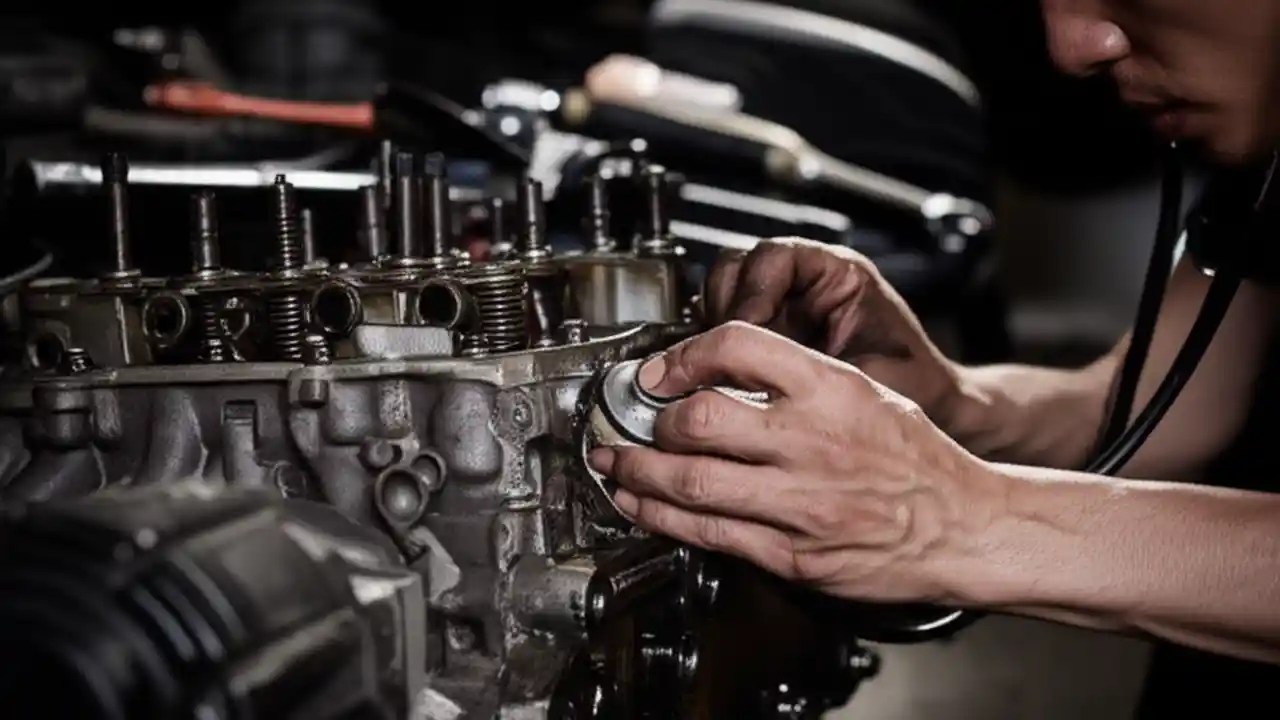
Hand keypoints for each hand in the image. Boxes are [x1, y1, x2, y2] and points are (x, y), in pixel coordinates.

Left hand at [588, 322, 1006, 603]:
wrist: (966, 526)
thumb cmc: (916, 458)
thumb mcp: (865, 391)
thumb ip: (795, 379)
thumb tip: (719, 372)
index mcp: (832, 389)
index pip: (739, 346)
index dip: (684, 354)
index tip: (660, 369)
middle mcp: (813, 442)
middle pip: (701, 419)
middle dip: (652, 420)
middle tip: (634, 419)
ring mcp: (802, 503)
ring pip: (694, 483)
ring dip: (639, 472)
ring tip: (615, 462)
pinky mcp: (794, 555)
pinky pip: (712, 534)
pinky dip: (664, 517)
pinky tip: (642, 504)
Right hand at [704, 237, 961, 423]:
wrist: (932, 403)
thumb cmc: (914, 383)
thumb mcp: (867, 374)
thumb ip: (814, 369)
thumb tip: (757, 373)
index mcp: (837, 273)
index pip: (773, 258)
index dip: (752, 294)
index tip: (744, 330)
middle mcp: (805, 281)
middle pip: (737, 268)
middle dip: (723, 307)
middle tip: (722, 348)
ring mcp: (782, 305)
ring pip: (722, 292)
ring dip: (714, 324)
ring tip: (720, 362)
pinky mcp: (768, 332)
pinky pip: (725, 325)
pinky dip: (717, 344)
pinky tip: (722, 373)